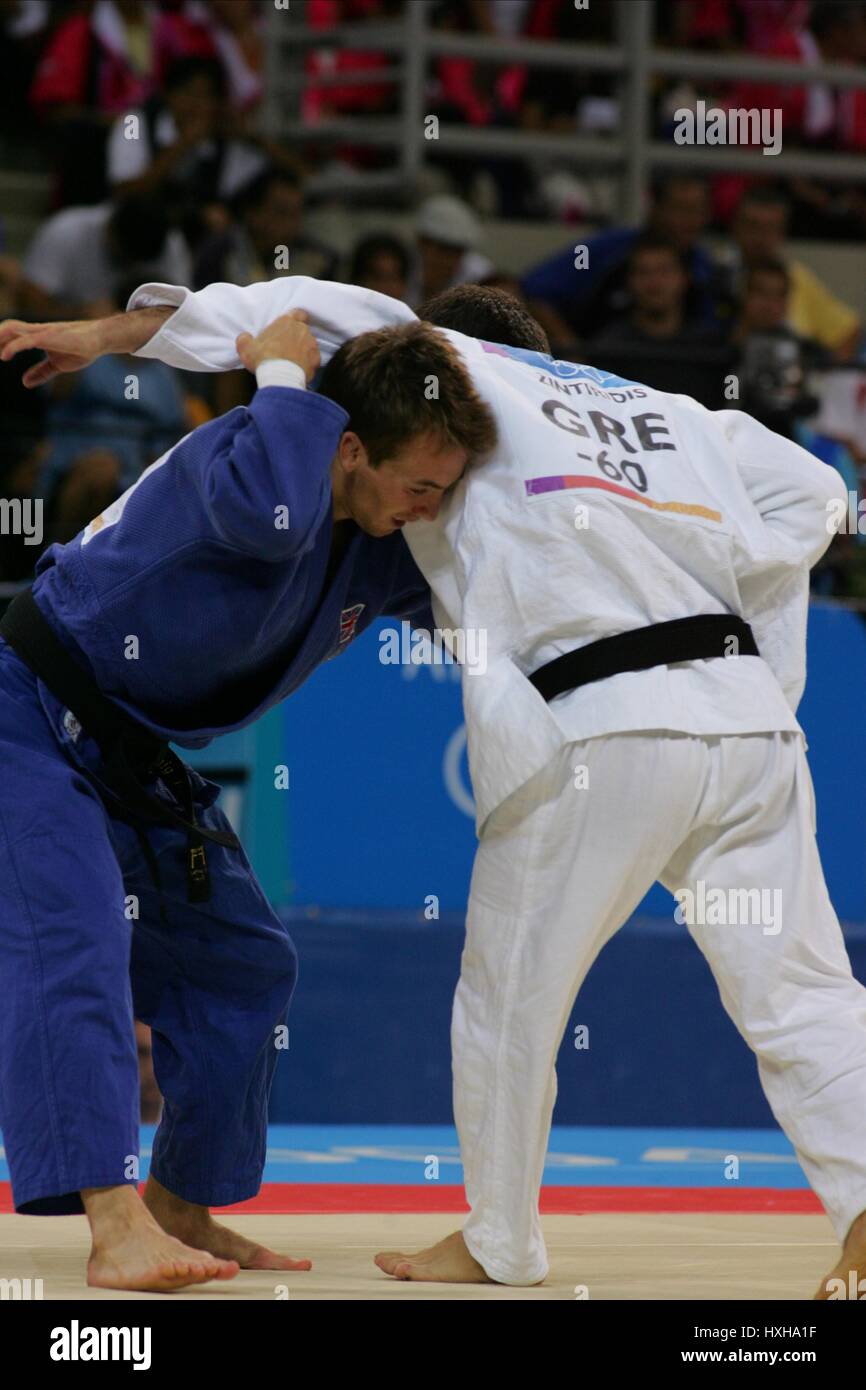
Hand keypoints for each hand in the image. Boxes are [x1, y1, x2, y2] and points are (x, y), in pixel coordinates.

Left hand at [0, 305, 172, 386]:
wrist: (99, 340)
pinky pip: (27, 339)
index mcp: (37, 336)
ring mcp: (43, 332)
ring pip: (13, 329)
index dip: (1, 342)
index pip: (13, 333)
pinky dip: (13, 346)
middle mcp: (37, 331)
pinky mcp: (50, 337)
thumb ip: (41, 372)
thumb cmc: (81, 349)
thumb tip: (24, 382)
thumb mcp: (57, 364)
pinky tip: (4, 356)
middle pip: (9, 328)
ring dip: (0, 338)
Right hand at [236, 310, 319, 381]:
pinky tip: (300, 370)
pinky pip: (314, 360)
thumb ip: (244, 339)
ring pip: (310, 345)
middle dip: (297, 337)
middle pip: (302, 330)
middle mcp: (302, 329)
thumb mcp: (246, 348)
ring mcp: (312, 344)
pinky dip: (309, 364)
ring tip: (293, 361)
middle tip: (287, 348)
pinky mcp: (317, 360)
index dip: (295, 319)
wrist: (279, 376)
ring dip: (304, 350)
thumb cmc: (262, 358)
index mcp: (286, 321)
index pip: (297, 313)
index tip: (290, 326)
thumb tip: (244, 337)